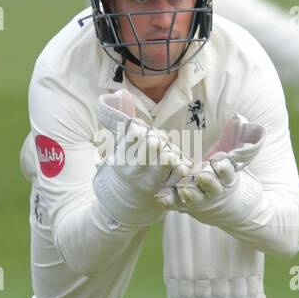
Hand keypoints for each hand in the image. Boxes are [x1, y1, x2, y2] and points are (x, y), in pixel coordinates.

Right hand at [93, 90, 191, 226]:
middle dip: (158, 139)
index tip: (141, 133)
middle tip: (158, 140)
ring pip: (167, 160)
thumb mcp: (117, 145)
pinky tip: (177, 160)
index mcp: (120, 158)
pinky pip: (179, 173)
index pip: (134, 137)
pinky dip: (181, 164)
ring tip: (167, 150)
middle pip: (152, 147)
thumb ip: (121, 119)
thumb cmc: (123, 166)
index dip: (141, 132)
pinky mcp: (166, 189)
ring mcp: (151, 182)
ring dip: (170, 150)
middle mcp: (134, 172)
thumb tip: (119, 94)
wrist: (125, 203)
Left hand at [157, 115, 264, 212]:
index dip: (224, 167)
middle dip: (207, 180)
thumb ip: (234, 135)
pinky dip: (170, 201)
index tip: (219, 161)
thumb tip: (238, 117)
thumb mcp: (230, 153)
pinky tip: (161, 196)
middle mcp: (214, 190)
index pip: (228, 172)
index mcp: (227, 178)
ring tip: (182, 187)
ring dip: (188, 192)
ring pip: (195, 197)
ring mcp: (199, 198)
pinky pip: (176, 203)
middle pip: (212, 186)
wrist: (223, 203)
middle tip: (200, 174)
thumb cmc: (223, 172)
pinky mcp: (184, 204)